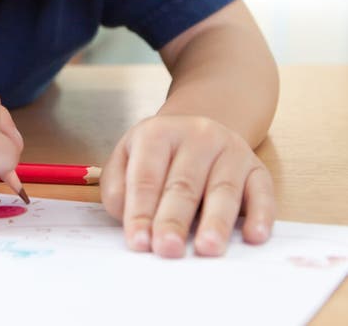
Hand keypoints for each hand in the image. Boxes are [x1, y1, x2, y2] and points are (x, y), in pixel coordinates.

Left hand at [100, 114, 273, 257]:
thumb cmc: (158, 156)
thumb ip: (118, 187)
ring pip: (223, 189)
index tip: (139, 242)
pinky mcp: (256, 168)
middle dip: (174, 219)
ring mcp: (229, 150)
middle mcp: (196, 136)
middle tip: (168, 249)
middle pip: (184, 184)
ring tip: (207, 248)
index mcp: (157, 133)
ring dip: (215, 221)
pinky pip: (261, 191)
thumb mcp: (127, 158)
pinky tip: (253, 236)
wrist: (198, 132)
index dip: (140, 211)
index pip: (146, 176)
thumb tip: (128, 219)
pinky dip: (260, 214)